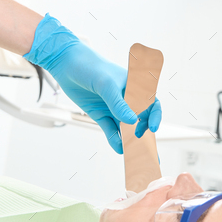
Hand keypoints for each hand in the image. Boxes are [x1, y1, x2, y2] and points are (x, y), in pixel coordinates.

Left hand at [24, 15, 161, 153]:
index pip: (150, 103)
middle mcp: (126, 98)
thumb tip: (132, 121)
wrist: (67, 65)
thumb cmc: (91, 66)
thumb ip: (118, 103)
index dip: (154, 116)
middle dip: (145, 135)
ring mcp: (114, 108)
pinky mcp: (101, 115)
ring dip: (130, 142)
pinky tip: (119, 149)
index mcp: (134, 86)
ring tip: (134, 156)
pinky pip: (111, 131)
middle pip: (141, 119)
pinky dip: (115, 140)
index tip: (151, 128)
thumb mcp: (106, 84)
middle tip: (147, 151)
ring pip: (126, 128)